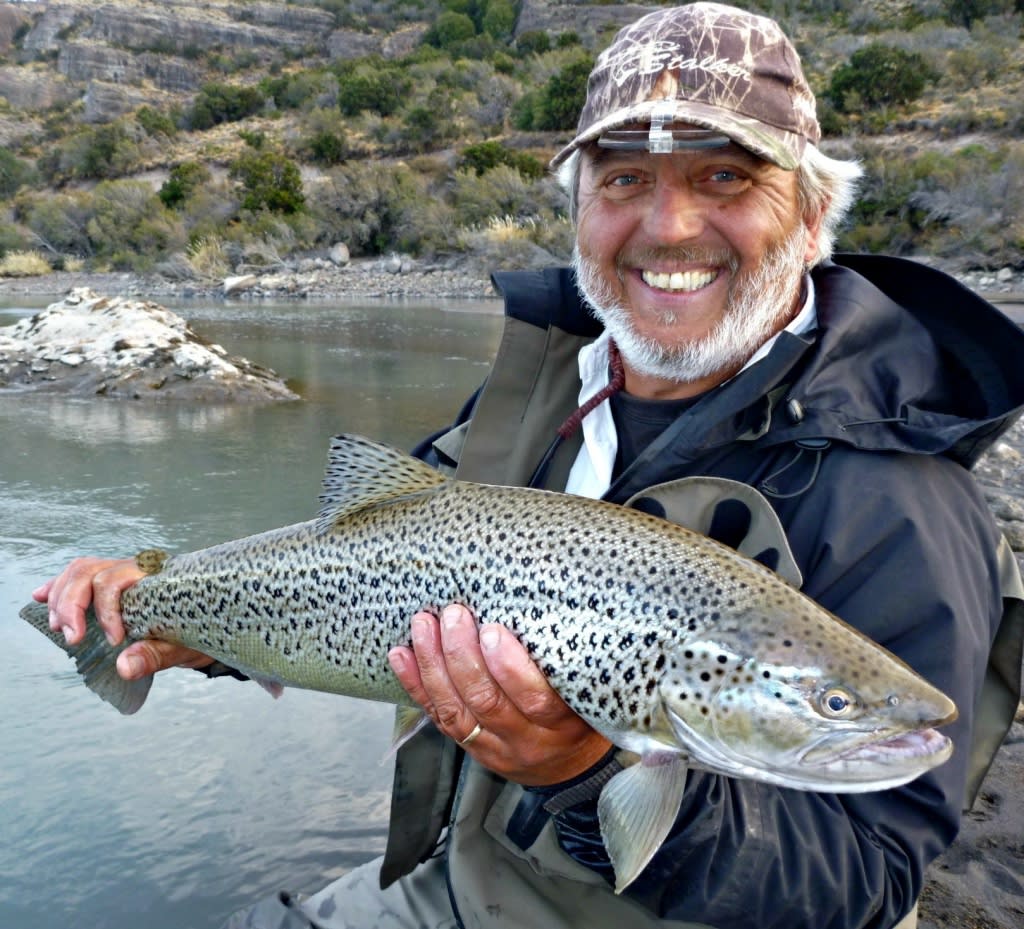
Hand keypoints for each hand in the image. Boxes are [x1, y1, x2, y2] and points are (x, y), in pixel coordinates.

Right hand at [33, 556, 213, 678]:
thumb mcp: (184, 648)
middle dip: (73, 603)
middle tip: (72, 638)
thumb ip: (155, 655)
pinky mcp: (115, 584)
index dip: (107, 610)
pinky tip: (43, 597)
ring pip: (82, 570)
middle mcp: (139, 569)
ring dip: (62, 596)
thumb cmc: (202, 634)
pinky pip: (82, 576)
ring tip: (60, 627)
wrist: (215, 626)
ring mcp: (126, 573)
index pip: (117, 580)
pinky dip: (60, 586)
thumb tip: (124, 666)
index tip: (113, 641)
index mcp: (159, 578)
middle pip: (91, 571)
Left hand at [387, 603, 611, 786]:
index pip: (536, 698)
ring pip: (457, 710)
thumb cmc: (581, 711)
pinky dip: (417, 685)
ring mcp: (495, 747)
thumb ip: (565, 658)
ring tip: (423, 625)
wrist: (570, 766)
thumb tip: (540, 599)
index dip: (510, 668)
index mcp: (564, 722)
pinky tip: (401, 655)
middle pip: (487, 701)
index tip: (492, 630)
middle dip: (462, 656)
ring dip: (434, 665)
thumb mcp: (589, 688)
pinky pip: (439, 717)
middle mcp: (527, 738)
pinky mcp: (471, 748)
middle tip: (453, 614)